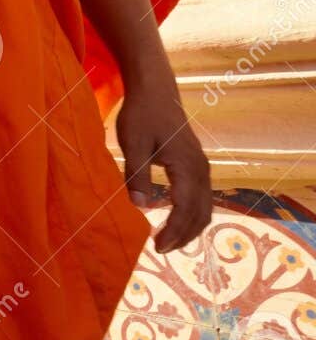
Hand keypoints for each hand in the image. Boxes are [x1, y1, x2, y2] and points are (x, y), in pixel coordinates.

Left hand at [116, 77, 211, 252]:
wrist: (156, 90)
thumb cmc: (141, 114)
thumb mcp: (133, 144)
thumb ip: (137, 175)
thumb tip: (141, 207)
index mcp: (187, 166)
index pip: (185, 209)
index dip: (174, 231)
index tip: (157, 247)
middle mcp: (202, 169)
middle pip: (201, 213)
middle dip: (183, 235)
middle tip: (161, 250)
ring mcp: (203, 167)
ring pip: (205, 207)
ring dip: (189, 227)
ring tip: (168, 241)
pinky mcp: (197, 164)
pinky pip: (202, 197)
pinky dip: (192, 214)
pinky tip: (175, 220)